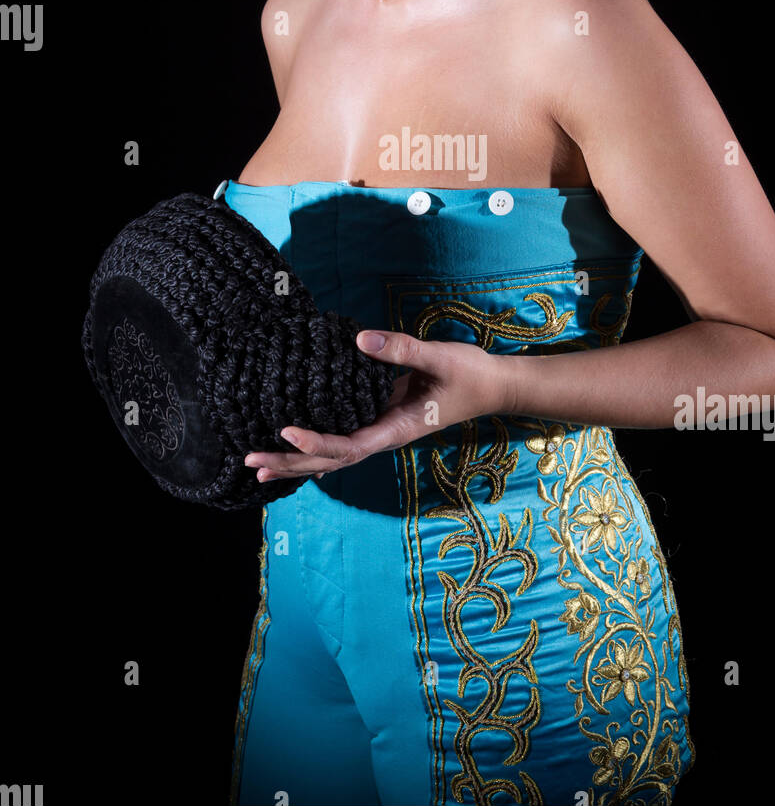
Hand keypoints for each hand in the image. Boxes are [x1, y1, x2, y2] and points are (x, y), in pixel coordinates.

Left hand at [244, 329, 511, 483]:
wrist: (492, 385)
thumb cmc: (469, 373)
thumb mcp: (439, 358)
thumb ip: (402, 350)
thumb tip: (360, 339)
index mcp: (396, 429)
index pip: (350, 445)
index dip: (317, 443)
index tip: (286, 432)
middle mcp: (384, 436)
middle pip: (332, 459)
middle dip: (292, 463)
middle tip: (251, 463)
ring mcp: (381, 430)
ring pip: (333, 454)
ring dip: (297, 460)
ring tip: (258, 466)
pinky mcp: (380, 418)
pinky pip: (342, 438)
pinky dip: (315, 448)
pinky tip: (293, 450)